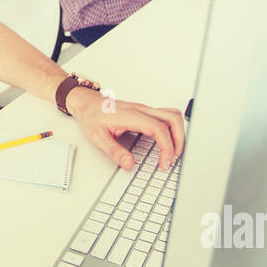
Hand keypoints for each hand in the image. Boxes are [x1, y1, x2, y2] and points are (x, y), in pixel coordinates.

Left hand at [66, 88, 185, 170]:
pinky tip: (167, 143)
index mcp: (131, 115)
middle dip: (179, 139)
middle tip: (174, 158)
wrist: (87, 103)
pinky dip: (172, 130)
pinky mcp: (145, 112)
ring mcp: (144, 110)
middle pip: (173, 118)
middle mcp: (141, 110)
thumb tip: (129, 163)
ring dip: (178, 133)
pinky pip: (166, 118)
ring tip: (174, 152)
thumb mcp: (98, 137)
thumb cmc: (91, 116)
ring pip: (172, 115)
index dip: (166, 147)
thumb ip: (115, 152)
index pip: (159, 129)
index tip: (165, 162)